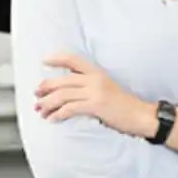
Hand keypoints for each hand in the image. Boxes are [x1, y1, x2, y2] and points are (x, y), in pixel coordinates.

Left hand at [36, 52, 154, 137]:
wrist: (140, 115)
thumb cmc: (123, 104)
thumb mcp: (106, 88)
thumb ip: (89, 85)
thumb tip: (67, 91)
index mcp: (97, 72)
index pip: (74, 60)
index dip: (58, 59)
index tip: (45, 61)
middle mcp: (95, 79)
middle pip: (63, 80)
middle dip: (46, 87)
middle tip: (36, 95)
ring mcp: (95, 92)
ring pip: (63, 94)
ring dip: (48, 103)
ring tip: (40, 110)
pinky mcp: (96, 105)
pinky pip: (70, 108)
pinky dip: (58, 114)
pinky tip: (52, 118)